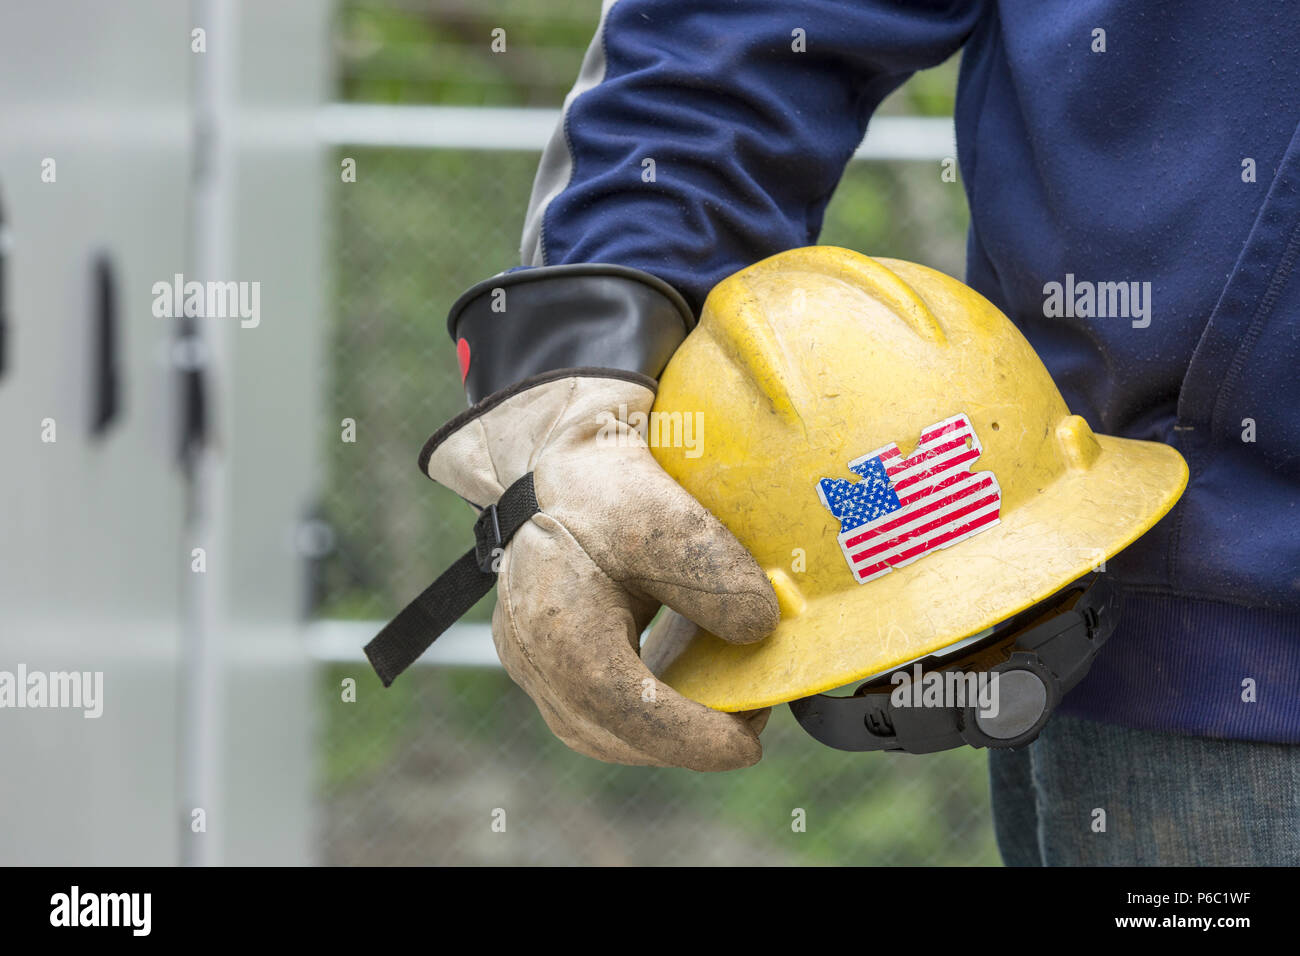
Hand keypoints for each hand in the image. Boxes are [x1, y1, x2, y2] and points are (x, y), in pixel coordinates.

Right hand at [423, 371, 778, 769]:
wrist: (556, 462)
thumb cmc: (602, 486)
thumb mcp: (665, 515)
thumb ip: (713, 572)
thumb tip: (760, 629)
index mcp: (556, 622)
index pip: (623, 709)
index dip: (691, 737)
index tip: (749, 743)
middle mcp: (532, 655)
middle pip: (610, 732)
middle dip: (685, 740)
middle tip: (751, 722)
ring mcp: (531, 662)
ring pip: (597, 729)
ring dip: (661, 733)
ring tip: (725, 713)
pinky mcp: (544, 659)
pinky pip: (592, 710)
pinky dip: (643, 714)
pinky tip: (689, 695)